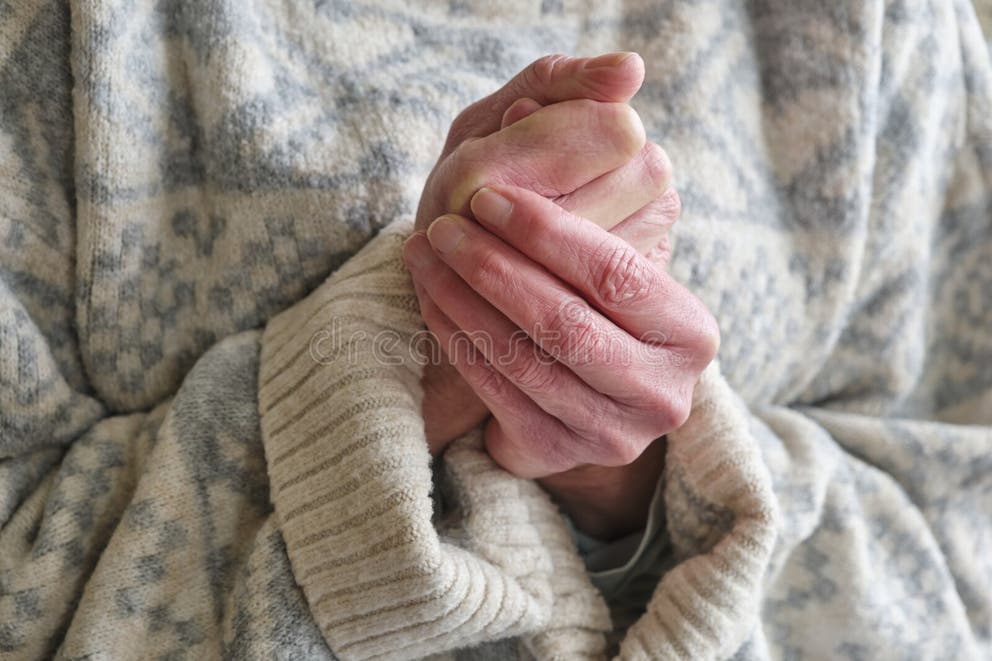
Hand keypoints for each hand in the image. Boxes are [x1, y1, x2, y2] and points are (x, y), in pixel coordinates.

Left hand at [404, 186, 718, 536]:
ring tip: (425, 255)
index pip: (615, 274)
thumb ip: (584, 189)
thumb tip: (521, 106)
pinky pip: (498, 393)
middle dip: (495, 269)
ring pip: (526, 360)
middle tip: (444, 227)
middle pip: (567, 325)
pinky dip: (458, 341)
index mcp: (691, 333)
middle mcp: (661, 393)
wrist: (593, 391)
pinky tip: (431, 299)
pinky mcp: (560, 455)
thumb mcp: (612, 254)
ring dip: (464, 302)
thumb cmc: (598, 303)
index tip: (487, 196)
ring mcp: (612, 433)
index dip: (547, 233)